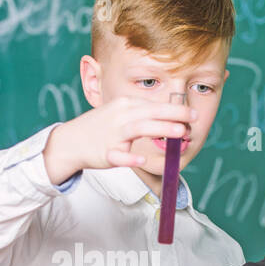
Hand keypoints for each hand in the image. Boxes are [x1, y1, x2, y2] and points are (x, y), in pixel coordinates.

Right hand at [43, 97, 195, 182]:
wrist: (71, 141)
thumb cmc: (101, 127)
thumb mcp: (121, 113)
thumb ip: (144, 115)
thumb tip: (171, 119)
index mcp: (126, 105)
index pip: (154, 105)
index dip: (175, 110)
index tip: (192, 114)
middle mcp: (120, 116)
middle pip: (150, 113)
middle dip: (173, 115)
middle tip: (193, 119)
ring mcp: (112, 134)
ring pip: (138, 129)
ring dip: (160, 129)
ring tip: (179, 133)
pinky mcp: (105, 152)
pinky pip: (118, 155)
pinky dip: (129, 158)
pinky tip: (141, 160)